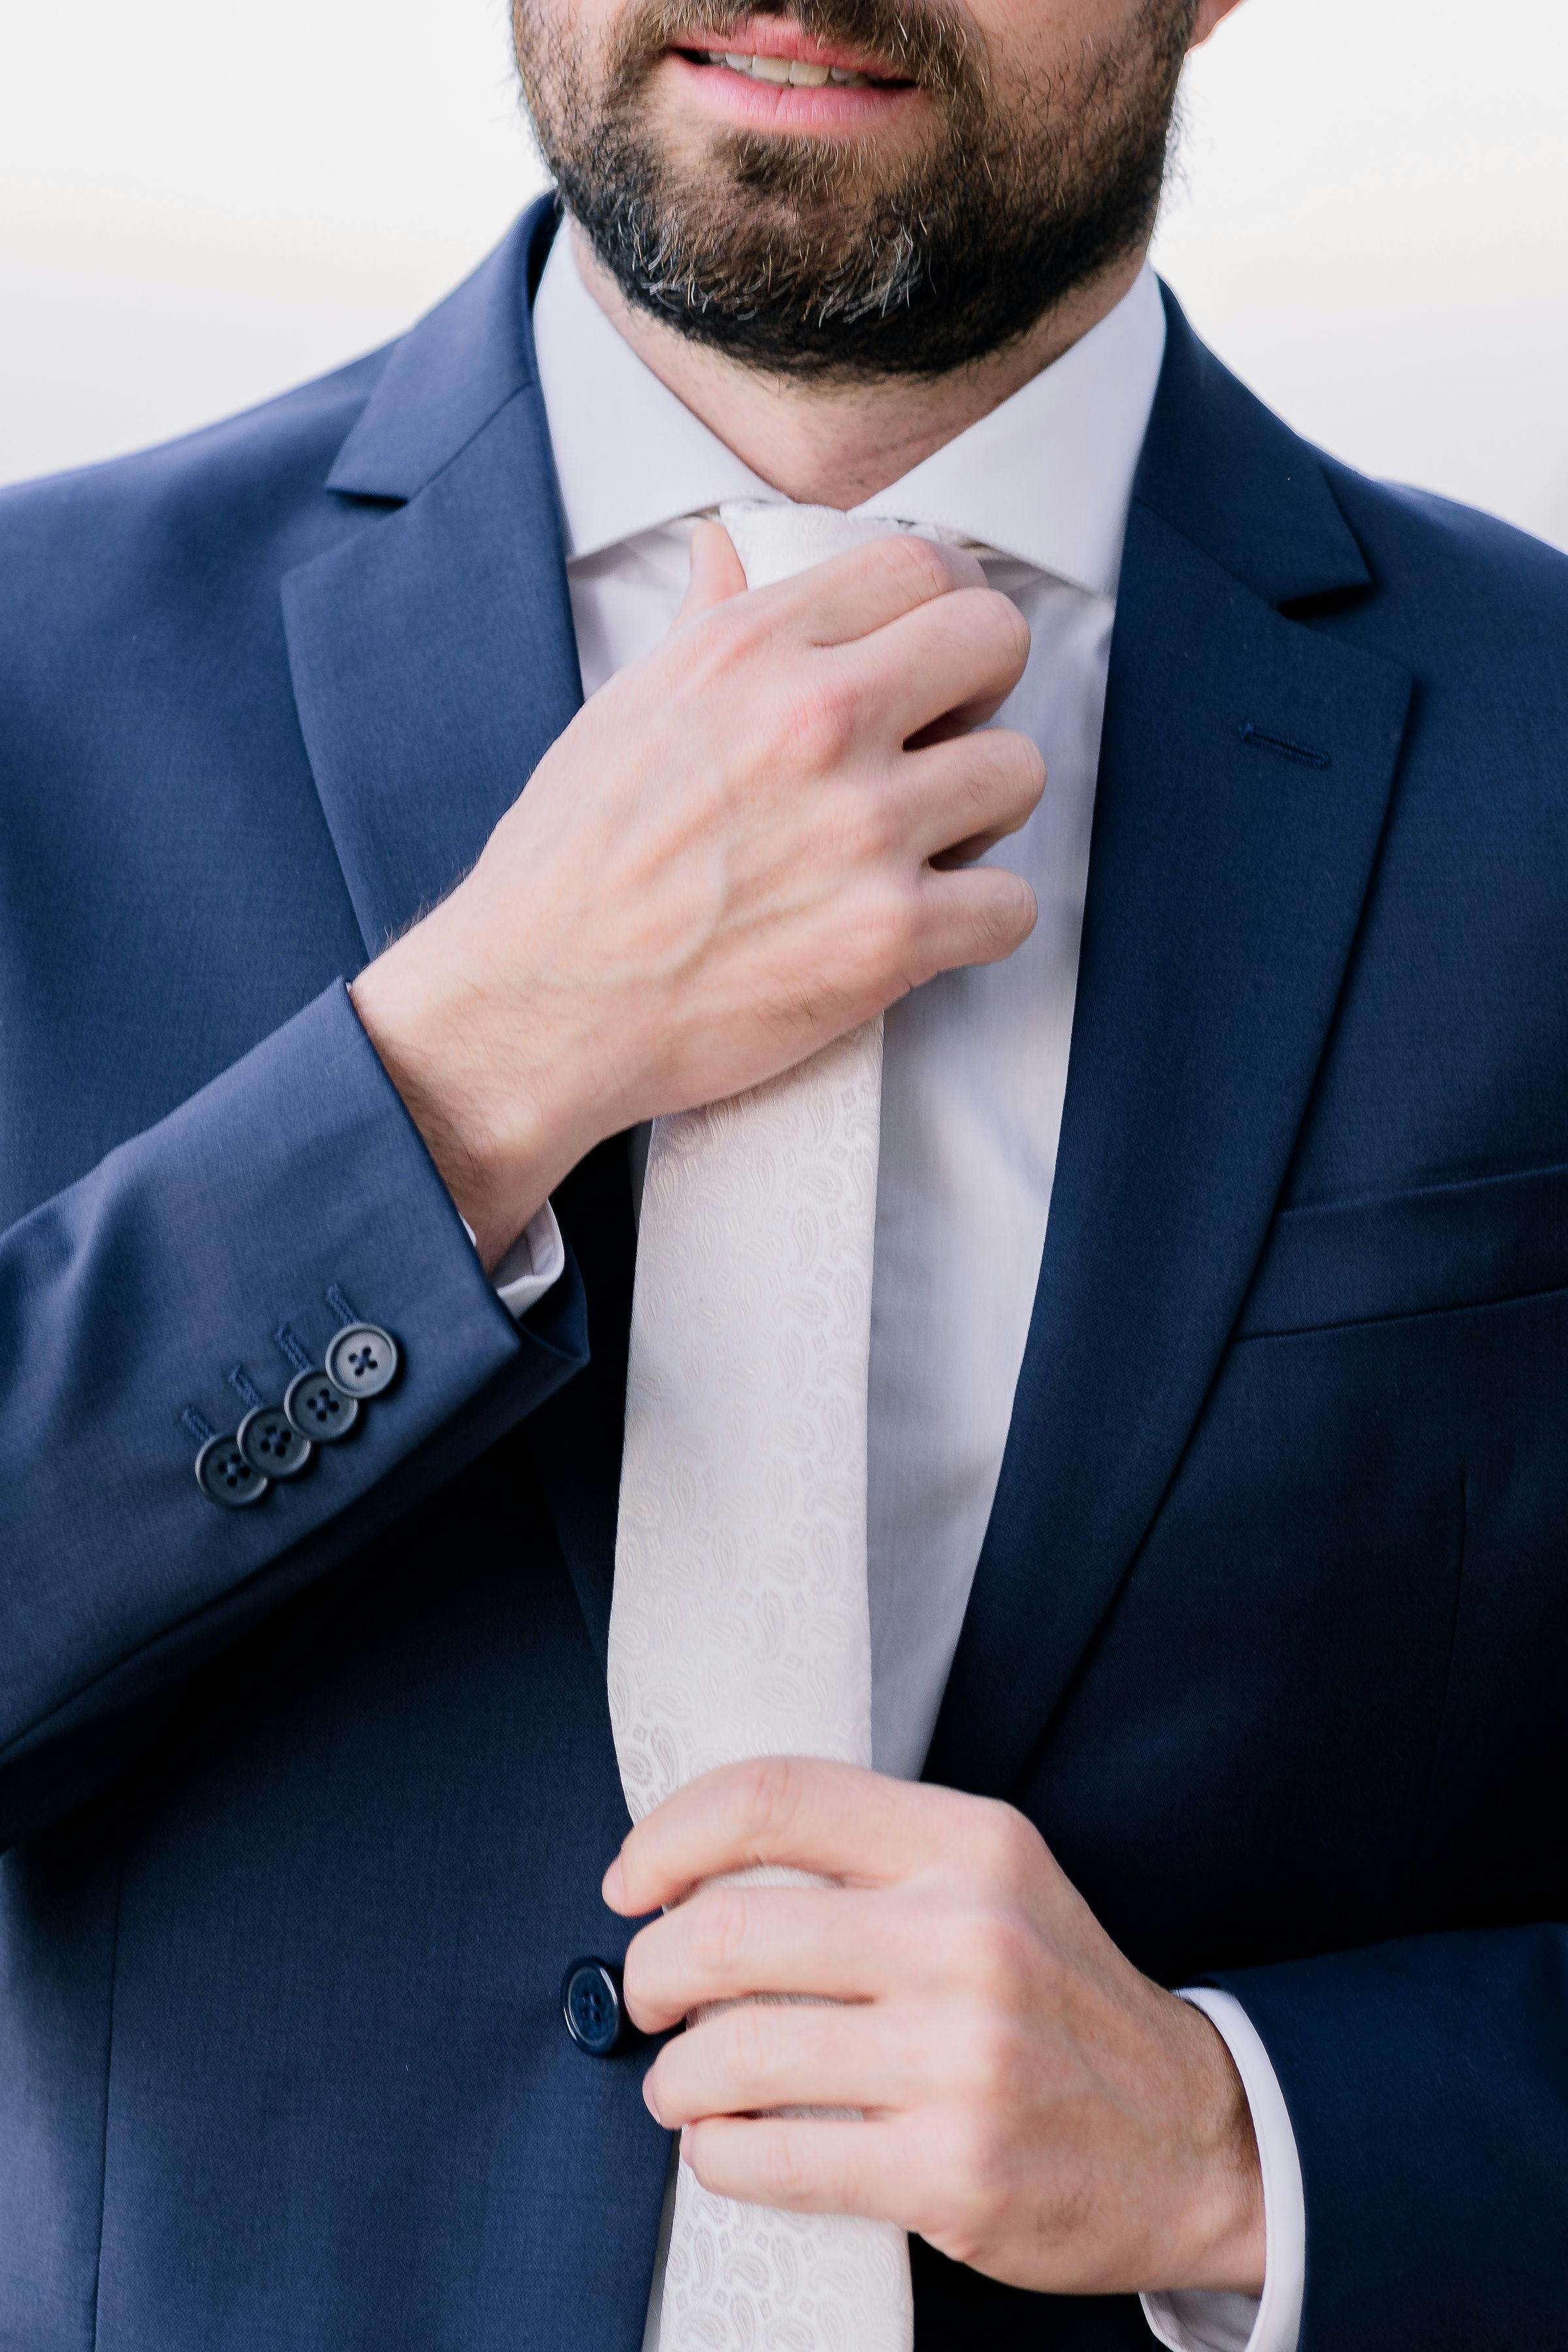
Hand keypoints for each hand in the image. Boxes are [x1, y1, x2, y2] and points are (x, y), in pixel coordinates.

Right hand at [350, 526, 1041, 1263]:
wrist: (535, 1007)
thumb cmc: (568, 866)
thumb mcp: (625, 709)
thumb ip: (704, 626)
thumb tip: (724, 550)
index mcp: (751, 649)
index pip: (921, 566)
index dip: (943, 612)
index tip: (929, 663)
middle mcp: (817, 720)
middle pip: (995, 642)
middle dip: (982, 694)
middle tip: (940, 748)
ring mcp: (862, 829)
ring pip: (1019, 773)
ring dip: (983, 815)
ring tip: (922, 847)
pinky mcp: (888, 937)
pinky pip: (1011, 906)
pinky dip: (979, 923)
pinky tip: (924, 928)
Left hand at [603, 1757, 1264, 2299]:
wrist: (1195, 2139)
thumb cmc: (1056, 2004)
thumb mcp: (991, 1883)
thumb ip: (870, 1858)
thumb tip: (696, 1866)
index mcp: (969, 1843)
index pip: (774, 1798)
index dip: (670, 1835)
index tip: (630, 1881)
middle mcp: (966, 1936)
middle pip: (727, 1933)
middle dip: (653, 1970)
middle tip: (649, 1993)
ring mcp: (961, 2058)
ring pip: (733, 2054)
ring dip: (675, 2077)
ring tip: (682, 2084)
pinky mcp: (951, 2171)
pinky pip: (772, 2159)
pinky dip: (717, 2156)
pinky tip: (726, 2147)